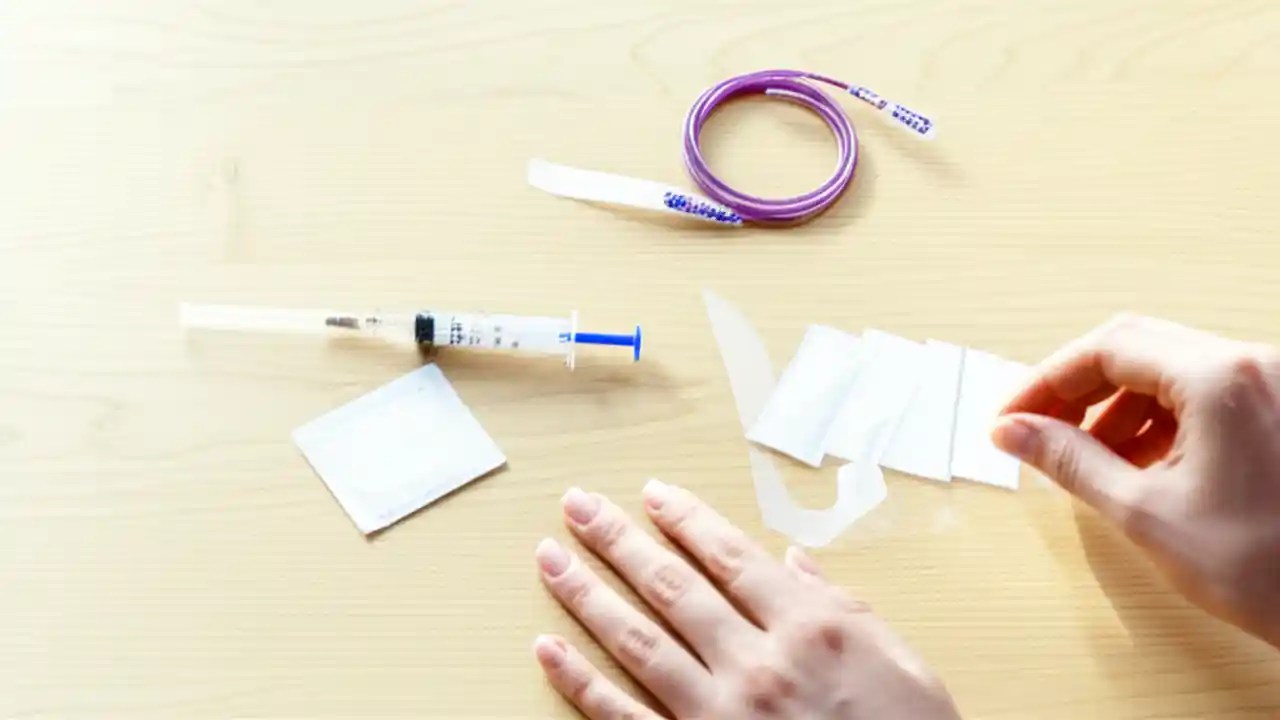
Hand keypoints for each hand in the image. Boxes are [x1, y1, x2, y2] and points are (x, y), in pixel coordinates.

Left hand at [531, 481, 960, 718]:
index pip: (730, 556)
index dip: (685, 519)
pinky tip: (548, 650)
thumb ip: (845, 608)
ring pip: (637, 640)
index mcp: (810, 628)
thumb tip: (794, 561)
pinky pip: (624, 717)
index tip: (651, 494)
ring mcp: (720, 714)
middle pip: (672, 585)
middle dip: (619, 539)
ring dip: (586, 594)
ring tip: (549, 557)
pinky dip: (580, 683)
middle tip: (578, 505)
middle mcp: (757, 663)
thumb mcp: (904, 664)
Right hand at [993, 314, 1279, 646]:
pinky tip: (1140, 461)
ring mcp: (1274, 382)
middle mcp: (1253, 364)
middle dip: (1078, 389)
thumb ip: (1071, 461)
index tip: (1012, 416)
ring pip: (1169, 368)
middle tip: (1036, 430)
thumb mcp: (1145, 513)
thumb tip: (1015, 432)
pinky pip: (1205, 390)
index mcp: (1220, 379)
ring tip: (1088, 457)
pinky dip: (1160, 417)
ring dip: (1118, 405)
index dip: (1046, 382)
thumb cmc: (1269, 569)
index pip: (1107, 348)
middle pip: (1137, 348)